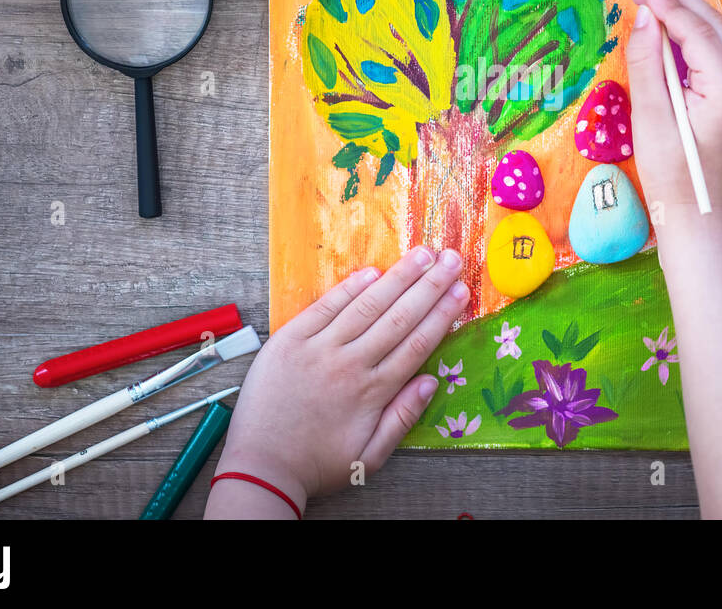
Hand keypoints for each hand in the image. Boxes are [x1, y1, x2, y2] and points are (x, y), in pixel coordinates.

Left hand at [205, 246, 467, 517]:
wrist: (260, 467)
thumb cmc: (316, 465)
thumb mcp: (369, 458)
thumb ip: (402, 418)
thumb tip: (431, 381)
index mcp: (372, 393)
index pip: (416, 344)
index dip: (441, 315)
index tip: (461, 291)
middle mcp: (350, 364)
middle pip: (398, 318)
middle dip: (429, 286)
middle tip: (451, 259)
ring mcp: (318, 349)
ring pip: (366, 306)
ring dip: (397, 278)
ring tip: (422, 255)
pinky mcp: (290, 340)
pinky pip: (325, 307)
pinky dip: (350, 288)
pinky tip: (373, 271)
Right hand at [624, 0, 721, 218]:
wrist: (692, 206)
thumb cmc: (669, 169)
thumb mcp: (650, 115)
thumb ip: (647, 62)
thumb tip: (643, 16)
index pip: (697, 33)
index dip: (667, 5)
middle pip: (711, 26)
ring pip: (716, 34)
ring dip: (684, 11)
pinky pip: (716, 49)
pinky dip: (692, 32)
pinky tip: (668, 19)